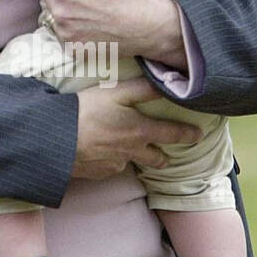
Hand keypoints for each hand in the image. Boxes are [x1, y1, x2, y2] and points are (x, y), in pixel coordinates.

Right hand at [72, 78, 200, 178]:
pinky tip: (98, 151)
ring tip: (127, 150)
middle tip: (166, 155)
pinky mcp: (100, 173)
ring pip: (132, 163)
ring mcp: (116, 165)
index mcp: (141, 130)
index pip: (172, 134)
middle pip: (157, 159)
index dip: (187, 134)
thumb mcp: (114, 92)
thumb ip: (141, 89)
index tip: (198, 135)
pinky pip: (111, 167)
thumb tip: (165, 82)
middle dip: (164, 157)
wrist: (58, 140)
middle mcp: (133, 151)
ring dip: (134, 158)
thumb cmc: (87, 111)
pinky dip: (110, 160)